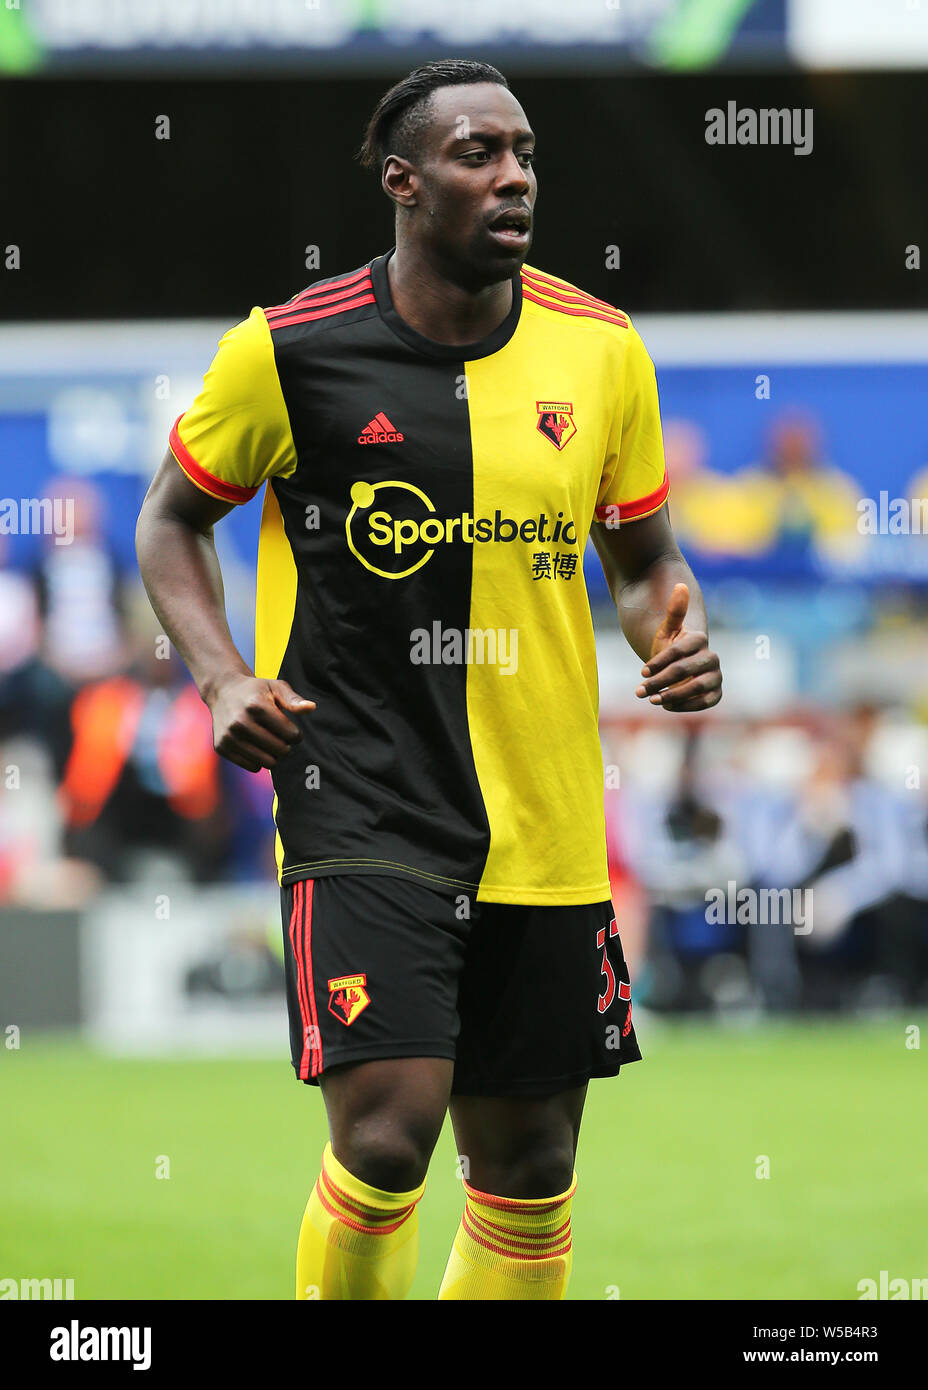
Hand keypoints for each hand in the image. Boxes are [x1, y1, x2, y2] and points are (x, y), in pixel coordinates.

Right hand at [206, 674, 314, 771]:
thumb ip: (294, 699)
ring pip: (267, 762)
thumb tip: (311, 708)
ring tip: (269, 741)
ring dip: (273, 755)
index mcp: (256, 706)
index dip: (296, 734)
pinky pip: (252, 766)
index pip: (291, 734)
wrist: (222, 691)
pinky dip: (258, 759)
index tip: (291, 729)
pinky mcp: (221, 747)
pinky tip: (255, 745)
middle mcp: (240, 722)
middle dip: (285, 745)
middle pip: (280, 750)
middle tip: (280, 736)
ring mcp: (229, 736)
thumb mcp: (275, 687)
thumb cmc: (255, 690)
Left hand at [635, 583, 721, 711]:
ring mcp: (716, 676)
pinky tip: (666, 706)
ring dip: (671, 696)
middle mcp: (712, 657)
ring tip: (651, 700)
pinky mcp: (716, 694)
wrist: (682, 667)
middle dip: (660, 681)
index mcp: (699, 639)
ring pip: (695, 687)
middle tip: (640, 691)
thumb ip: (674, 612)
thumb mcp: (667, 630)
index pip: (677, 651)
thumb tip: (680, 585)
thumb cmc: (670, 648)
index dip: (658, 662)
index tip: (642, 672)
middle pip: (683, 670)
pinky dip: (685, 706)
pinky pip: (704, 702)